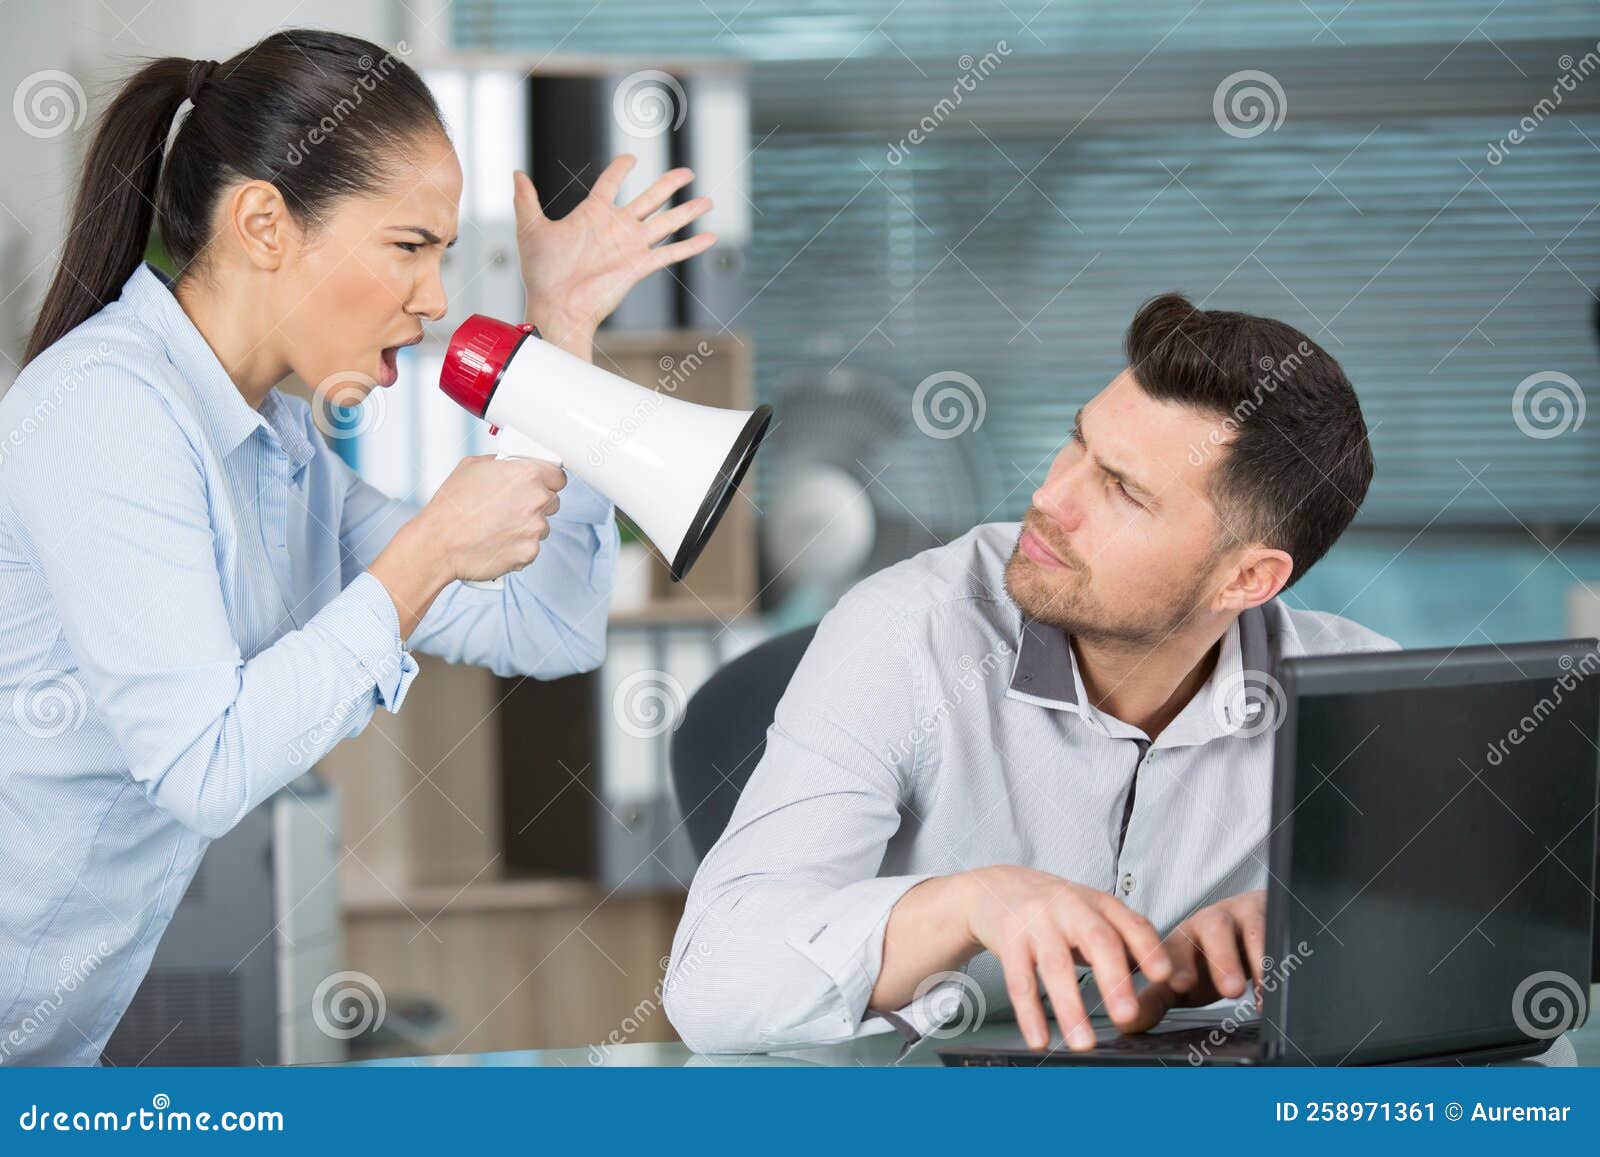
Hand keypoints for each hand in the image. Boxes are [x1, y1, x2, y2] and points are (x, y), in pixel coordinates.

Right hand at [421, 455, 565, 581]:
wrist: (439, 543)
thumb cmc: (451, 507)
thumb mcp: (472, 467)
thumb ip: (501, 463)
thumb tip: (511, 464)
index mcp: (527, 474)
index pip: (558, 475)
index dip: (547, 480)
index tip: (540, 484)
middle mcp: (536, 500)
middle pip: (552, 500)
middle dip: (536, 503)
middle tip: (512, 506)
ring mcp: (535, 528)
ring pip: (542, 525)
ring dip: (527, 525)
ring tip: (498, 526)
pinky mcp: (530, 552)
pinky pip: (531, 546)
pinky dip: (518, 545)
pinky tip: (498, 541)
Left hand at [513, 156, 714, 356]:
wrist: (556, 306)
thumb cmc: (541, 274)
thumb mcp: (530, 229)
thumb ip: (525, 200)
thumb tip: (516, 173)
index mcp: (592, 214)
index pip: (611, 183)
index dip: (620, 168)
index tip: (630, 158)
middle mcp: (616, 228)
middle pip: (650, 198)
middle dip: (668, 184)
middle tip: (687, 172)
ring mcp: (631, 246)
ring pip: (666, 222)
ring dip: (688, 211)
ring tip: (709, 199)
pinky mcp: (640, 266)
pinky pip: (670, 253)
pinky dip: (691, 246)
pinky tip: (710, 238)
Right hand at [959, 866, 1172, 1051]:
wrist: (995, 887)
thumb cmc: (1053, 907)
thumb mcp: (1093, 913)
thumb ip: (1125, 940)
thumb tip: (1167, 976)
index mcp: (1098, 903)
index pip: (1131, 924)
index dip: (1149, 949)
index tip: (1166, 977)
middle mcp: (1070, 907)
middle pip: (1097, 941)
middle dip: (1114, 980)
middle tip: (1127, 1016)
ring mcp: (1037, 922)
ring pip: (1055, 966)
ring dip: (1070, 1008)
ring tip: (1084, 1044)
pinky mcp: (1008, 939)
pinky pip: (1019, 981)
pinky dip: (1030, 1014)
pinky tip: (1040, 1039)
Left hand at [1123, 889, 1266, 1033]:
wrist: (1247, 926)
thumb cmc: (1207, 959)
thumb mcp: (1181, 982)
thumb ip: (1155, 1002)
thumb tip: (1126, 1026)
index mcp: (1181, 939)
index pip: (1174, 948)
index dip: (1176, 964)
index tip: (1180, 985)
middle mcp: (1209, 923)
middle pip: (1212, 929)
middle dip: (1222, 959)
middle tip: (1230, 991)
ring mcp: (1239, 917)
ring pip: (1247, 928)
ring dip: (1254, 957)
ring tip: (1257, 990)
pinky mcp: (1267, 915)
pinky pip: (1274, 932)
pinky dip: (1277, 959)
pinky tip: (1276, 985)